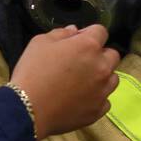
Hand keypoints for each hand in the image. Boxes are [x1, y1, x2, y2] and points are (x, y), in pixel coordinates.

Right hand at [11, 24, 120, 138]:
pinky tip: (81, 99)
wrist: (28, 109)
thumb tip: (75, 31)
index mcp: (88, 46)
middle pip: (112, 55)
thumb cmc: (32, 72)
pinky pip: (105, 100)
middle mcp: (102, 67)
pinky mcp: (99, 110)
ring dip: (102, 76)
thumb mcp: (40, 43)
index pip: (101, 31)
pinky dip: (96, 98)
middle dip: (100, 55)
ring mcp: (102, 90)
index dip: (89, 34)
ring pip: (113, 78)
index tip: (77, 41)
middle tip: (81, 62)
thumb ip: (61, 33)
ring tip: (83, 82)